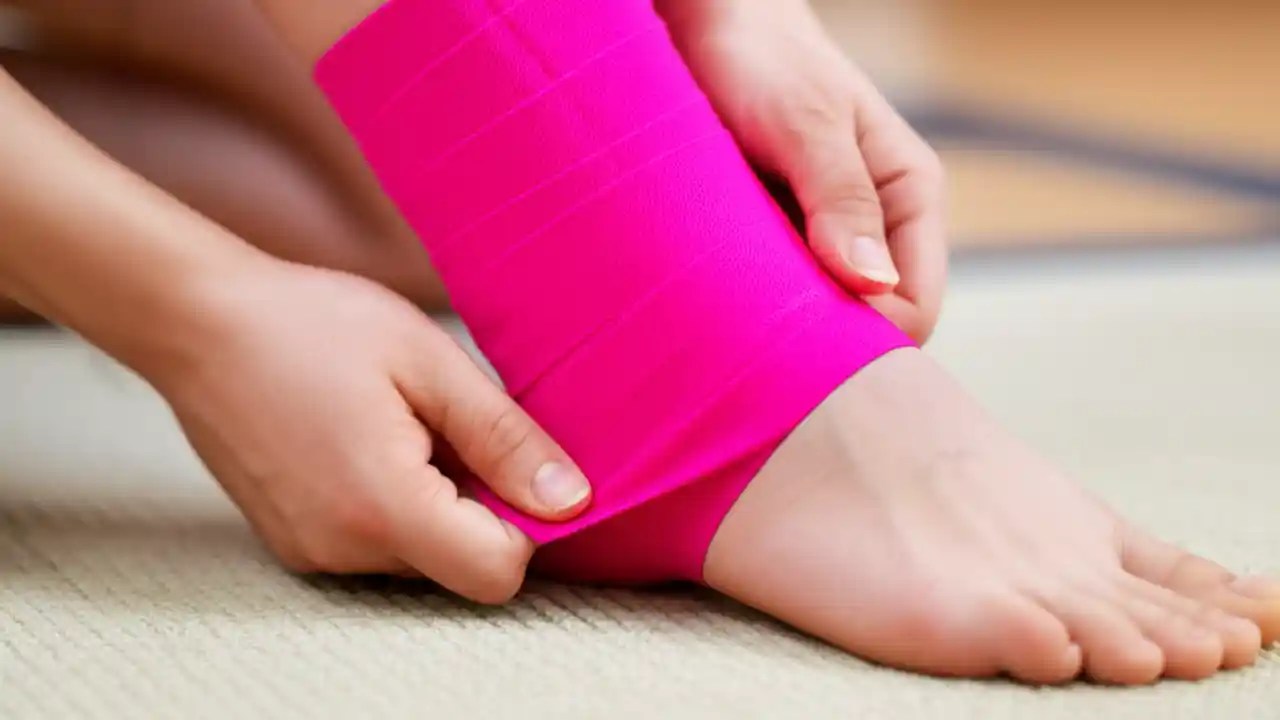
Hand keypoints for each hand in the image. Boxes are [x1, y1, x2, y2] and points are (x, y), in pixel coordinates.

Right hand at [145, 259, 591, 602]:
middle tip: (446, 426)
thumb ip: (505, 439)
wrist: (201, 322)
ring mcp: (312, 552)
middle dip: (478, 505)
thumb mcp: (431, 363)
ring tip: (401, 426)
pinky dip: (394, 505)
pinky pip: (376, 546)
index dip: (526, 523)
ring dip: (436, 503)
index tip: (510, 462)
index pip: (497, 572)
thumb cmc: (313, 326)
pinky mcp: (294, 543)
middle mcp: (344, 549)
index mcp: (384, 507)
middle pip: (460, 566)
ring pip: (421, 557)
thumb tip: (570, 500)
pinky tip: (369, 441)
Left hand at [659, 0, 947, 341]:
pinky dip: (749, 299)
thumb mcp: (807, 122)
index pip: (915, 306)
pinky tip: (716, 285)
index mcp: (909, 196)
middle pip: (867, 323)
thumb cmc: (765, 56)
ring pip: (818, 316)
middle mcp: (874, 225)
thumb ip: (841, 195)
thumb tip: (875, 283)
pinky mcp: (774, 241)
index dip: (870, 336)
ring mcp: (822, 237)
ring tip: (731, 296)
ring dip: (780, 320)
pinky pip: (774, 295)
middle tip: (758, 328)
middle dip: (822, 337)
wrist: (708, 23)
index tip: (809, 342)